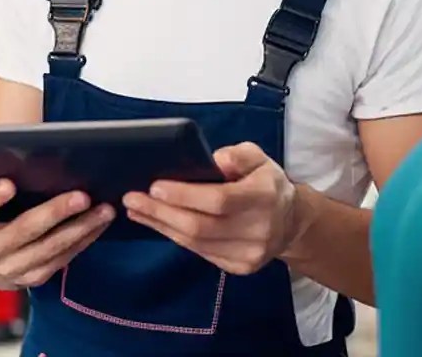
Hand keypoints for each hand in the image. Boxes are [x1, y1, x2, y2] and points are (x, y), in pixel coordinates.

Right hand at [0, 179, 115, 287]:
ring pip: (49, 248)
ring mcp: (9, 267)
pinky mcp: (31, 278)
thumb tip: (34, 156)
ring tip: (104, 209)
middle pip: (23, 229)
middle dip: (55, 212)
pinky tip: (99, 224)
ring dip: (81, 227)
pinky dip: (83, 240)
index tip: (8, 183)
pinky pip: (62, 259)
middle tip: (82, 196)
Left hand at [122, 142, 304, 275]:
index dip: (184, 195)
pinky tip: (156, 223)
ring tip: (135, 210)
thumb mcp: (258, 158)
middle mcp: (259, 229)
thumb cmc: (266, 183)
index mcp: (265, 197)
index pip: (218, 200)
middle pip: (201, 226)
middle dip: (160, 212)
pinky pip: (199, 252)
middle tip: (132, 198)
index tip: (154, 186)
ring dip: (161, 225)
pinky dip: (174, 236)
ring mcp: (249, 253)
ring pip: (195, 242)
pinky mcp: (239, 266)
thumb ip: (238, 155)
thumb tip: (213, 161)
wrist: (289, 222)